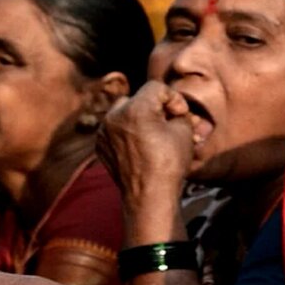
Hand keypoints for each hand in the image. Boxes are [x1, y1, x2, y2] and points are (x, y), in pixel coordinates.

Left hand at [96, 81, 198, 212]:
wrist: (149, 196)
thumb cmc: (169, 165)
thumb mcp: (184, 133)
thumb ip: (179, 113)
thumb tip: (175, 110)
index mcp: (136, 108)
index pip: (157, 88)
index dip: (173, 99)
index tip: (181, 115)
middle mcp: (115, 115)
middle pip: (139, 98)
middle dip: (155, 108)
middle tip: (168, 123)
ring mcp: (104, 131)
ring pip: (124, 112)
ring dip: (139, 118)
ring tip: (153, 134)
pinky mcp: (100, 144)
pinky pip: (115, 129)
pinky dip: (127, 132)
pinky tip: (140, 146)